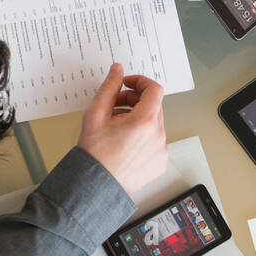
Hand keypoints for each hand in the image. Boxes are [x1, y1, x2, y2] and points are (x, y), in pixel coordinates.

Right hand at [77, 63, 167, 195]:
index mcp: (145, 122)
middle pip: (154, 106)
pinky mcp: (160, 162)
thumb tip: (117, 70)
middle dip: (135, 100)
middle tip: (115, 106)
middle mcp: (158, 136)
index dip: (139, 81)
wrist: (96, 185)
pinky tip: (124, 143)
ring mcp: (161, 151)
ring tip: (117, 127)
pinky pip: (155, 141)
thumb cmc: (95, 154)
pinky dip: (143, 137)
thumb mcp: (96, 114)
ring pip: (154, 124)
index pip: (154, 89)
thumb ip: (109, 87)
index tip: (126, 84)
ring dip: (138, 119)